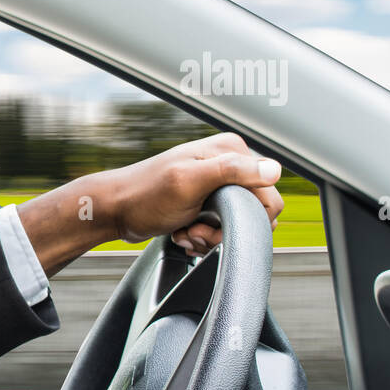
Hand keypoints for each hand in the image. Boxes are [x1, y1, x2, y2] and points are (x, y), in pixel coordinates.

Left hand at [108, 132, 283, 255]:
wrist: (115, 210)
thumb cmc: (144, 195)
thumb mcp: (188, 181)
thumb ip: (230, 171)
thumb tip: (274, 169)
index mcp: (230, 152)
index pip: (268, 195)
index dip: (245, 218)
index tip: (212, 223)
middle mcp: (227, 164)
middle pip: (253, 214)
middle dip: (224, 231)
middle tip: (195, 230)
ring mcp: (217, 184)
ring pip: (237, 226)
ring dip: (210, 238)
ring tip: (186, 232)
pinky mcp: (206, 203)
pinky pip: (220, 229)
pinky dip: (202, 238)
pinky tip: (183, 233)